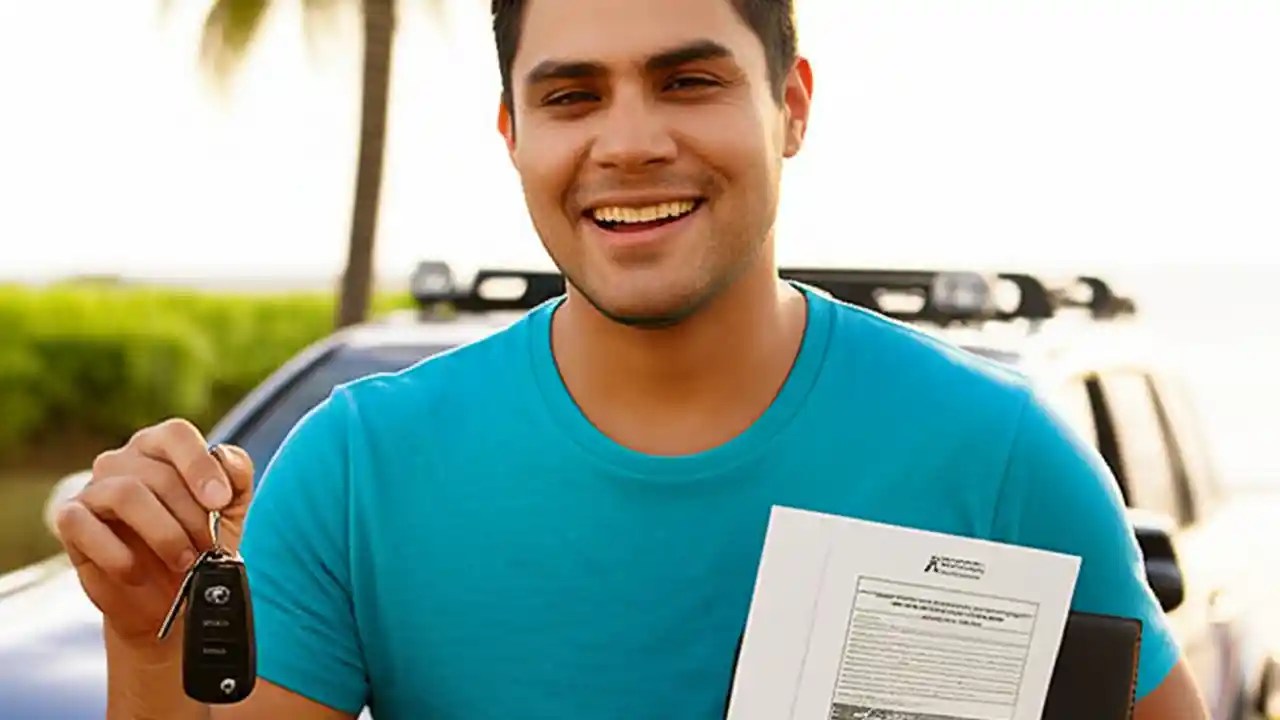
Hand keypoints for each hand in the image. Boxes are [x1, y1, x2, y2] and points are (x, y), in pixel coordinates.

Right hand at [54, 418, 253, 647]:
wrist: (170, 599)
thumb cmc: (200, 543)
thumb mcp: (231, 510)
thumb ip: (236, 476)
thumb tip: (225, 459)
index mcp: (163, 447)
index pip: (176, 435)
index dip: (200, 466)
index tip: (220, 502)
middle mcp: (124, 460)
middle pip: (160, 475)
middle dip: (191, 517)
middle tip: (208, 548)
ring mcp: (95, 488)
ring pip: (126, 494)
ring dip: (163, 534)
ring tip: (183, 561)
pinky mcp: (71, 520)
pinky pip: (82, 524)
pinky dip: (116, 555)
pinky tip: (136, 573)